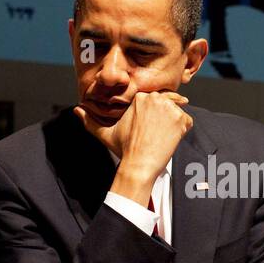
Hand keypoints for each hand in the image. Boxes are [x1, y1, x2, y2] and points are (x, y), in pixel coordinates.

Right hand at [75, 89, 190, 160]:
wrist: (138, 165)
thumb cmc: (123, 149)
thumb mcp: (105, 133)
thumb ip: (90, 120)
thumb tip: (76, 111)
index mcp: (140, 97)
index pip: (155, 100)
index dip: (155, 115)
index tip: (151, 128)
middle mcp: (155, 98)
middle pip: (168, 104)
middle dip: (164, 118)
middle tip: (156, 135)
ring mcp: (169, 108)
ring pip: (178, 112)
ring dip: (173, 125)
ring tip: (161, 138)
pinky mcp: (180, 119)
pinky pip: (188, 121)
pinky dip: (182, 131)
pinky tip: (169, 140)